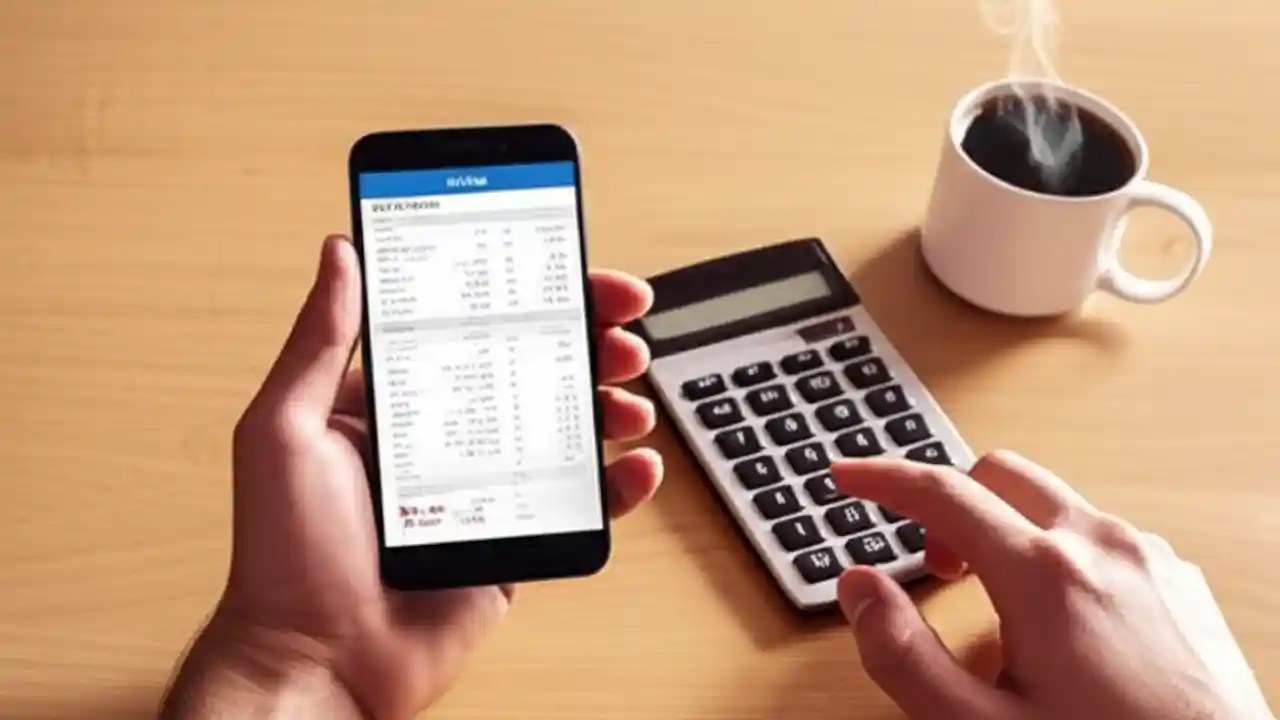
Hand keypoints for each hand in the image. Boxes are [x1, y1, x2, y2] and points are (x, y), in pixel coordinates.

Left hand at [162, 235, 662, 718]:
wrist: (320, 664)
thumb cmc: (284, 556)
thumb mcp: (285, 430)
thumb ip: (318, 341)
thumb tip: (340, 254)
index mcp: (395, 402)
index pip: (471, 325)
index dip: (524, 292)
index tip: (565, 267)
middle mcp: (447, 437)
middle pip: (533, 368)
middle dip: (586, 338)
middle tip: (620, 323)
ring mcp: (487, 489)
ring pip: (565, 429)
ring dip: (609, 402)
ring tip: (628, 398)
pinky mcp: (515, 541)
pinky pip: (579, 504)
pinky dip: (619, 483)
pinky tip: (636, 465)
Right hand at [831, 452, 1274, 719]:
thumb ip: (904, 655)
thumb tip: (859, 588)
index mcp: (1043, 574)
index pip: (942, 493)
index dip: (883, 479)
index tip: (848, 476)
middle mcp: (1100, 546)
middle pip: (1000, 474)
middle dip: (951, 503)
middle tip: (934, 566)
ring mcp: (1148, 558)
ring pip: (1054, 503)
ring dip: (1007, 529)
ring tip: (998, 604)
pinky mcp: (1179, 580)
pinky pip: (1101, 536)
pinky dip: (1060, 551)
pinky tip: (1062, 619)